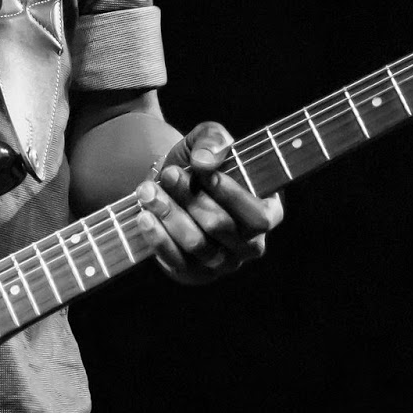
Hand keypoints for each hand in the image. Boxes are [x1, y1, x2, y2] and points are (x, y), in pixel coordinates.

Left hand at [136, 123, 282, 284]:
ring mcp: (222, 263)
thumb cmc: (200, 162)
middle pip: (221, 227)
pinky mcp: (193, 273)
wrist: (170, 182)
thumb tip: (205, 161)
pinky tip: (144, 216)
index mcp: (268, 213)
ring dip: (170, 214)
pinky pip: (176, 260)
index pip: (259, 216)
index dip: (232, 196)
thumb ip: (213, 139)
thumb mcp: (207, 139)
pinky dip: (158, 237)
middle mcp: (250, 244)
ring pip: (196, 243)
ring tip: (148, 190)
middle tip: (168, 174)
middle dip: (191, 198)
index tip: (204, 173)